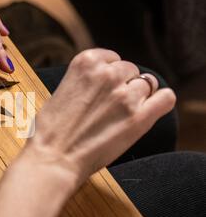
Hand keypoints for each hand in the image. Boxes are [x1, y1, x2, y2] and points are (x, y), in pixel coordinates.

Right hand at [21, 48, 175, 188]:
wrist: (52, 158)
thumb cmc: (50, 130)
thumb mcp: (61, 89)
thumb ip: (83, 79)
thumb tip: (99, 80)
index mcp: (86, 62)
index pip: (113, 58)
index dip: (109, 75)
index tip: (102, 89)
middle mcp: (108, 73)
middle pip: (130, 70)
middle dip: (122, 85)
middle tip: (109, 106)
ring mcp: (125, 95)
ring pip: (146, 85)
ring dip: (137, 97)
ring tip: (120, 115)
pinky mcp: (139, 118)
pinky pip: (166, 98)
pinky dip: (160, 102)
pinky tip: (150, 111)